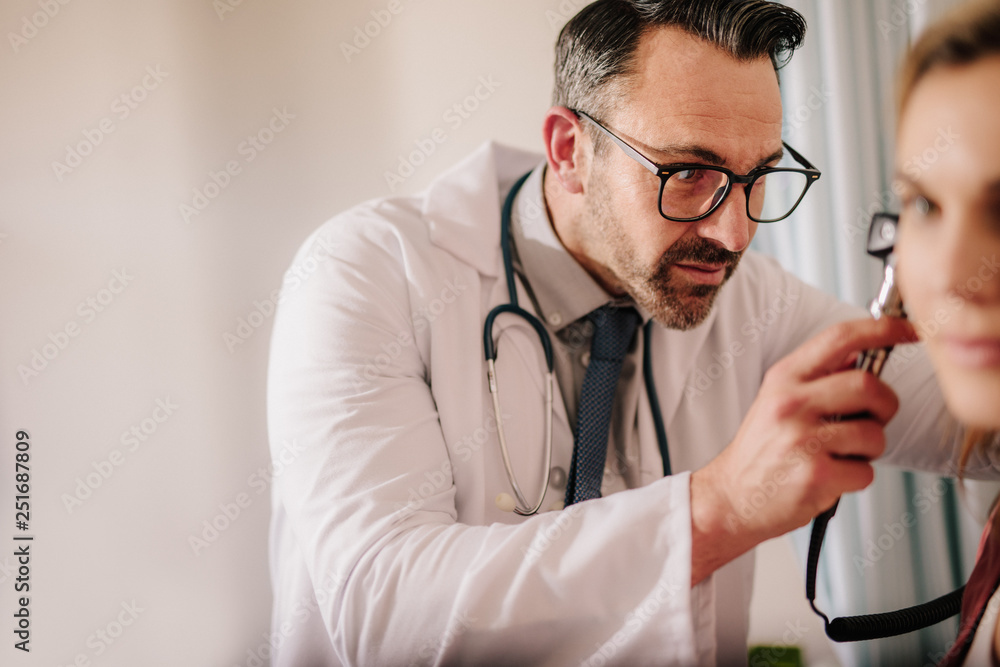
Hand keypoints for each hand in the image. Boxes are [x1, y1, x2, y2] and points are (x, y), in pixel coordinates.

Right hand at [689, 317, 917, 584]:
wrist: (732, 496)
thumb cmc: (762, 450)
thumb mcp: (777, 400)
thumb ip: (817, 376)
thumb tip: (860, 354)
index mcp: (784, 378)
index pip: (840, 337)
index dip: (883, 329)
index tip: (911, 329)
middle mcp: (790, 403)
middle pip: (869, 386)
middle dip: (884, 406)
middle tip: (870, 419)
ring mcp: (802, 439)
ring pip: (873, 433)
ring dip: (868, 449)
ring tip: (839, 454)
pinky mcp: (816, 474)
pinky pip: (865, 471)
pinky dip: (855, 478)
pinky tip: (830, 477)